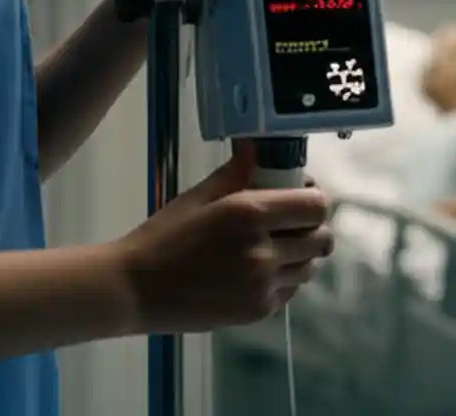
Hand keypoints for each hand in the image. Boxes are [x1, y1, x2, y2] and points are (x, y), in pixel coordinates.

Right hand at [113, 143, 333, 333]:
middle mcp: (263, 251)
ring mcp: (263, 285)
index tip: (300, 196)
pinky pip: (290, 290)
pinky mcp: (258, 311)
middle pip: (321, 239)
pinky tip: (259, 271)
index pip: (316, 206)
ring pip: (309, 266)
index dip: (314, 199)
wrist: (134, 290)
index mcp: (249, 215)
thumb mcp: (199, 197)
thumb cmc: (163, 237)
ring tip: (275, 248)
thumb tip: (257, 145)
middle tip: (291, 223)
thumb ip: (237, 172)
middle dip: (312, 228)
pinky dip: (284, 279)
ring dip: (300, 255)